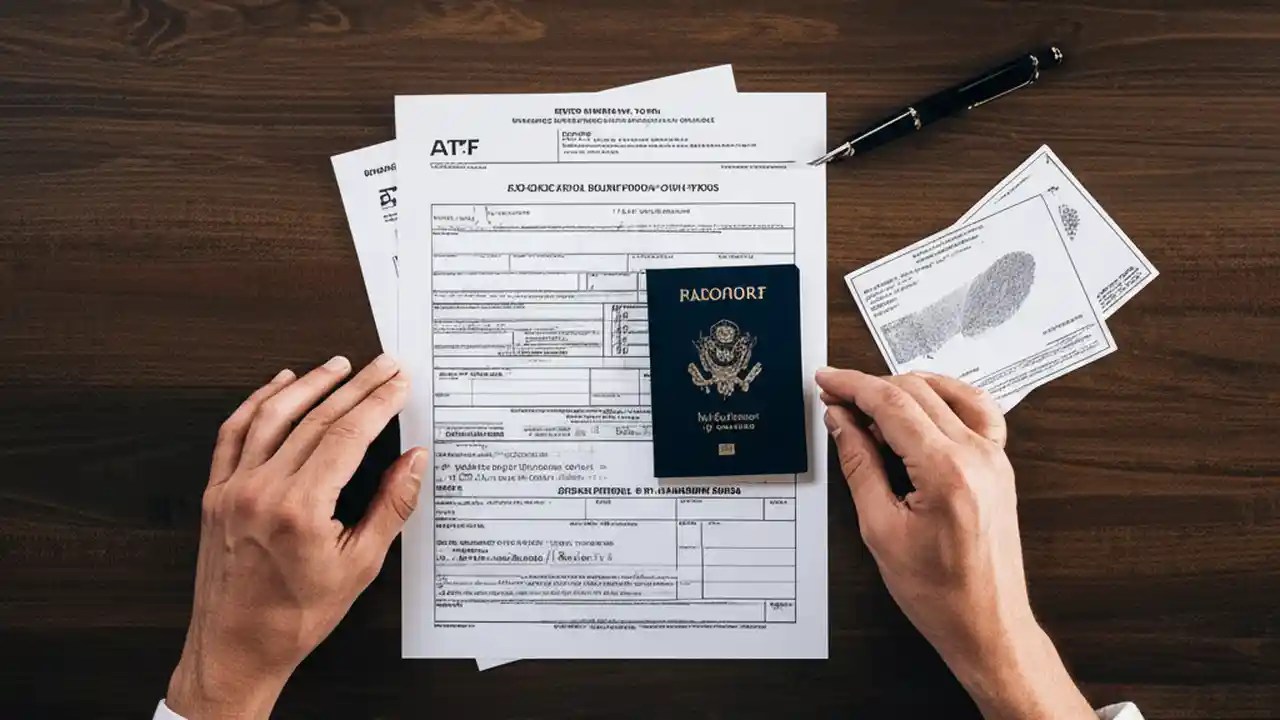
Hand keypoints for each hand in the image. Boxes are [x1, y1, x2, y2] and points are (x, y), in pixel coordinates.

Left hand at [167, 355, 424, 719]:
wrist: (236, 648)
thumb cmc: (295, 617)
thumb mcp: (360, 566)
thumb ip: (391, 507)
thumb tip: (414, 462)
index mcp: (300, 510)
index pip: (347, 436)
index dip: (378, 403)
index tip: (398, 383)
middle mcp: (262, 491)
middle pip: (316, 419)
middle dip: (356, 386)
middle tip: (382, 365)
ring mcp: (233, 489)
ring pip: (273, 416)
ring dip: (309, 384)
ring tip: (338, 365)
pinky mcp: (215, 494)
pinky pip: (233, 434)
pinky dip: (257, 403)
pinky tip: (278, 385)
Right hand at [816, 368, 1093, 719]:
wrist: (987, 625)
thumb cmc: (937, 592)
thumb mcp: (880, 530)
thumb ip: (859, 466)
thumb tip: (841, 422)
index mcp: (947, 471)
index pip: (892, 404)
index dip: (853, 386)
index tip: (826, 381)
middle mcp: (978, 455)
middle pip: (917, 392)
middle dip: (871, 387)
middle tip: (836, 398)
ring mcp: (995, 457)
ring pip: (947, 393)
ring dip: (905, 389)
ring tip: (870, 404)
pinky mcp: (1000, 465)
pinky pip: (977, 411)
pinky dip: (944, 399)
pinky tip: (921, 406)